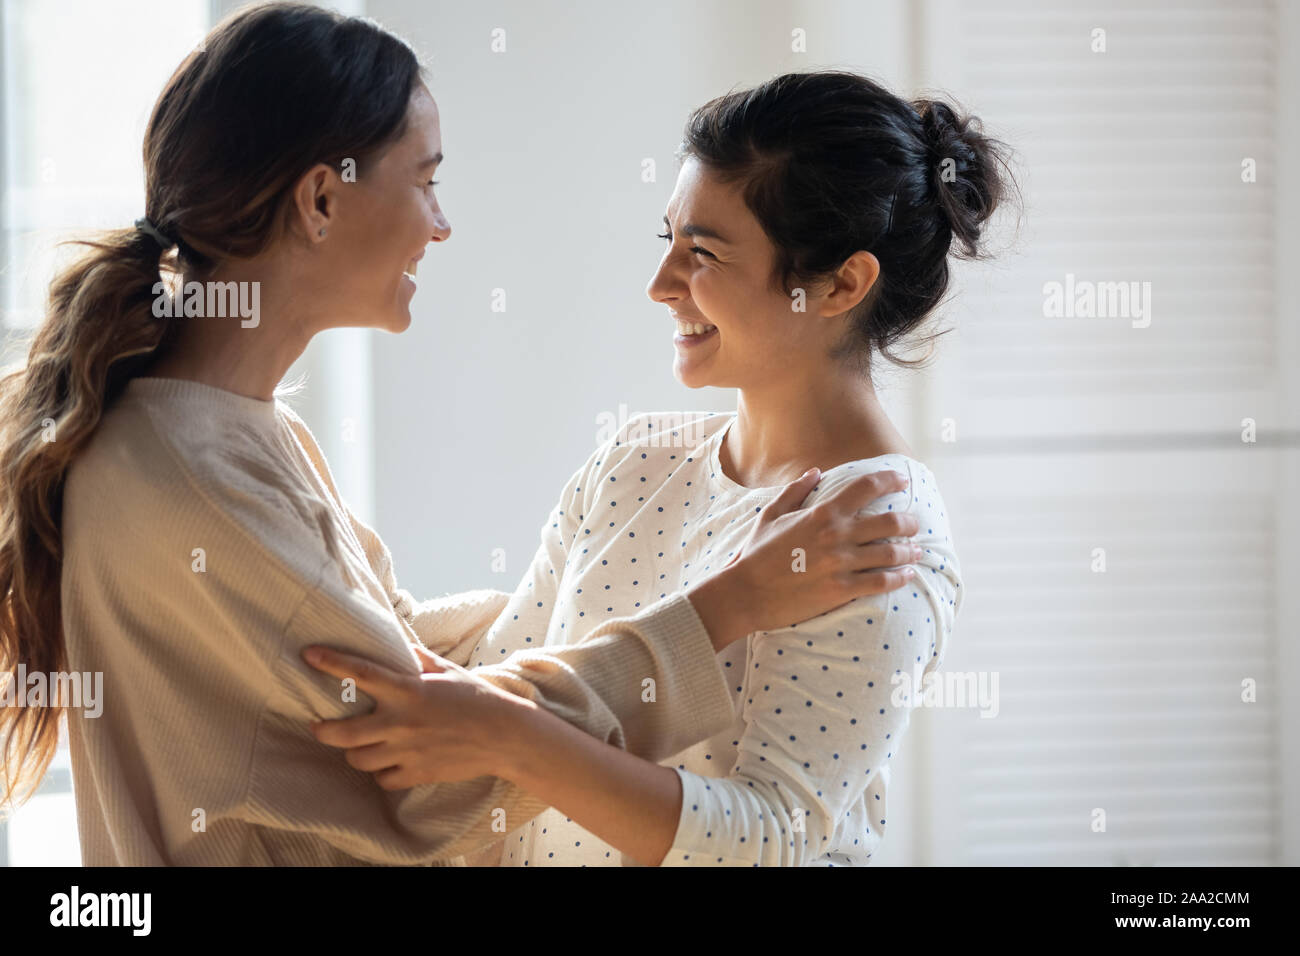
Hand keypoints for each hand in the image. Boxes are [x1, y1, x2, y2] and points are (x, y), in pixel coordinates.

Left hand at [300, 642, 526, 788]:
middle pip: (342, 732)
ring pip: (358, 759)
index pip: (360, 672)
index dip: (331, 662)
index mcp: (408, 690)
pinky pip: (383, 779)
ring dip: (353, 752)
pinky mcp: (416, 773)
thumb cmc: (476, 697)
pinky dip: (381, 773)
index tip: (308, 654)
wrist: (504, 735)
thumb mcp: (447, 671)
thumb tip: (398, 642)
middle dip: (322, 730)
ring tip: (357, 746)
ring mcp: (406, 751)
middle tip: (317, 725)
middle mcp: (401, 721)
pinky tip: (386, 764)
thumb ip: (418, 658)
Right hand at [687, 468, 919, 649]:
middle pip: (890, 522)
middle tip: (915, 524)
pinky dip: (900, 577)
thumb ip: (795, 491)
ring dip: (909, 551)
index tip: (903, 479)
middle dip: (909, 521)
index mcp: (821, 513)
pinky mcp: (842, 590)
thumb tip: (815, 472)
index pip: (867, 487)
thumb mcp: (771, 515)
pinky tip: (907, 575)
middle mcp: (836, 535)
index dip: (890, 480)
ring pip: (891, 553)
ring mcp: (841, 564)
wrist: (745, 593)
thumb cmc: (756, 553)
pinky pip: (882, 582)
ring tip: (916, 551)